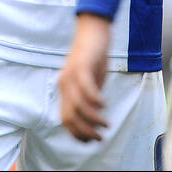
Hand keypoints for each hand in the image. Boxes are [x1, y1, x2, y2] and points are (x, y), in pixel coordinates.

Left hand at [58, 14, 111, 141]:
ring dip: (93, 120)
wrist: (93, 29)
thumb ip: (91, 96)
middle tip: (100, 138)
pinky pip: (86, 90)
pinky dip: (96, 101)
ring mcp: (71, 76)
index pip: (66, 119)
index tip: (90, 141)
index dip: (77, 133)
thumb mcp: (92, 80)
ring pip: (79, 107)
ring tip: (106, 124)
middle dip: (85, 132)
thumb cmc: (95, 55)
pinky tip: (104, 104)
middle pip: (70, 117)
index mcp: (65, 88)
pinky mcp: (81, 67)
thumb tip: (95, 114)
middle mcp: (64, 84)